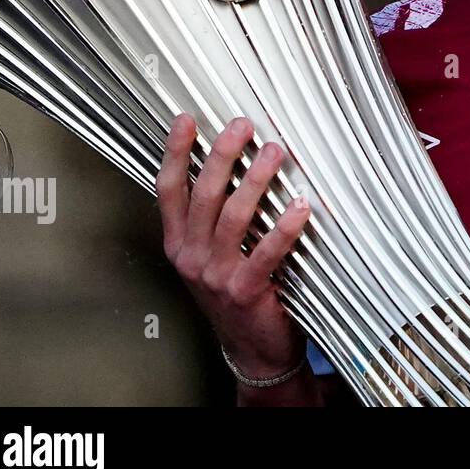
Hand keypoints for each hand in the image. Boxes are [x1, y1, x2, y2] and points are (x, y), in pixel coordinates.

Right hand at [157, 113, 311, 378]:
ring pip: (233, 217)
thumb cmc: (236, 292)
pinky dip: (284, 227)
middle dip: (222, 155)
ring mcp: (215, 275)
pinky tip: (300, 205)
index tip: (186, 120)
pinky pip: (266, 252)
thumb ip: (216, 217)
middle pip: (203, 195)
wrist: (251, 348)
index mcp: (179, 243)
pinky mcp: (244, 291)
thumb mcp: (212, 255)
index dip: (176, 153)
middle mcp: (191, 256)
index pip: (169, 190)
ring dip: (255, 180)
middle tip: (243, 126)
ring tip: (275, 151)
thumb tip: (238, 161)